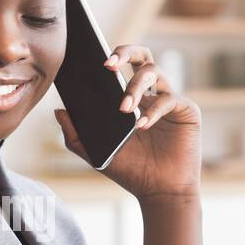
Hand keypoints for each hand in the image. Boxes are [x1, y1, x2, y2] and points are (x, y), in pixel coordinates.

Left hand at [53, 43, 201, 201]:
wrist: (159, 192)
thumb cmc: (131, 171)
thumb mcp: (96, 153)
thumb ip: (75, 134)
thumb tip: (58, 111)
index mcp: (130, 98)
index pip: (122, 67)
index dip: (111, 58)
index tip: (92, 60)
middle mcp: (151, 94)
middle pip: (142, 57)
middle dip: (126, 52)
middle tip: (108, 63)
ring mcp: (169, 100)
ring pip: (154, 73)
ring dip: (135, 86)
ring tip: (124, 109)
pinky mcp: (186, 111)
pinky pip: (170, 99)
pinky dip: (153, 111)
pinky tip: (141, 125)